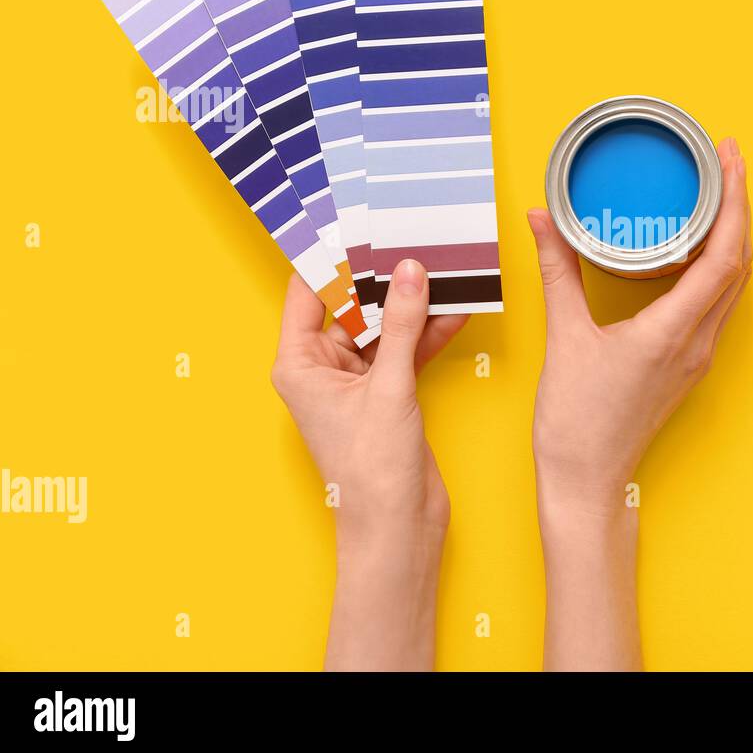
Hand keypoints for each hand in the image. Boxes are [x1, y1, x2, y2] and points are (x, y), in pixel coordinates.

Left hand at [271, 258, 466, 669]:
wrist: (397, 528)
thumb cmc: (371, 472)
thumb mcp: (388, 387)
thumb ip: (400, 325)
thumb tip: (408, 272)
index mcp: (299, 363)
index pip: (308, 292)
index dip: (330, 257)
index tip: (355, 223)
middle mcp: (322, 368)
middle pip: (351, 305)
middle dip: (383, 277)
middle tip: (410, 239)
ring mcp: (357, 381)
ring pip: (384, 326)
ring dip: (412, 304)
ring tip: (442, 268)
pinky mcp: (388, 394)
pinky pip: (405, 349)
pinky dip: (428, 332)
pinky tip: (454, 310)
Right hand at [527, 137, 751, 669]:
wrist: (586, 483)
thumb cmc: (575, 422)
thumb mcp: (562, 338)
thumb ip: (557, 271)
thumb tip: (542, 219)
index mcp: (672, 332)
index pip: (724, 256)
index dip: (735, 202)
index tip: (729, 158)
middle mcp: (697, 343)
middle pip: (739, 265)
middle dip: (739, 208)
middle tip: (725, 163)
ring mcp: (697, 356)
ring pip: (732, 286)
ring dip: (731, 237)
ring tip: (715, 195)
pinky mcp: (687, 365)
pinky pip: (715, 304)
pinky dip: (714, 267)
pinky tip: (693, 249)